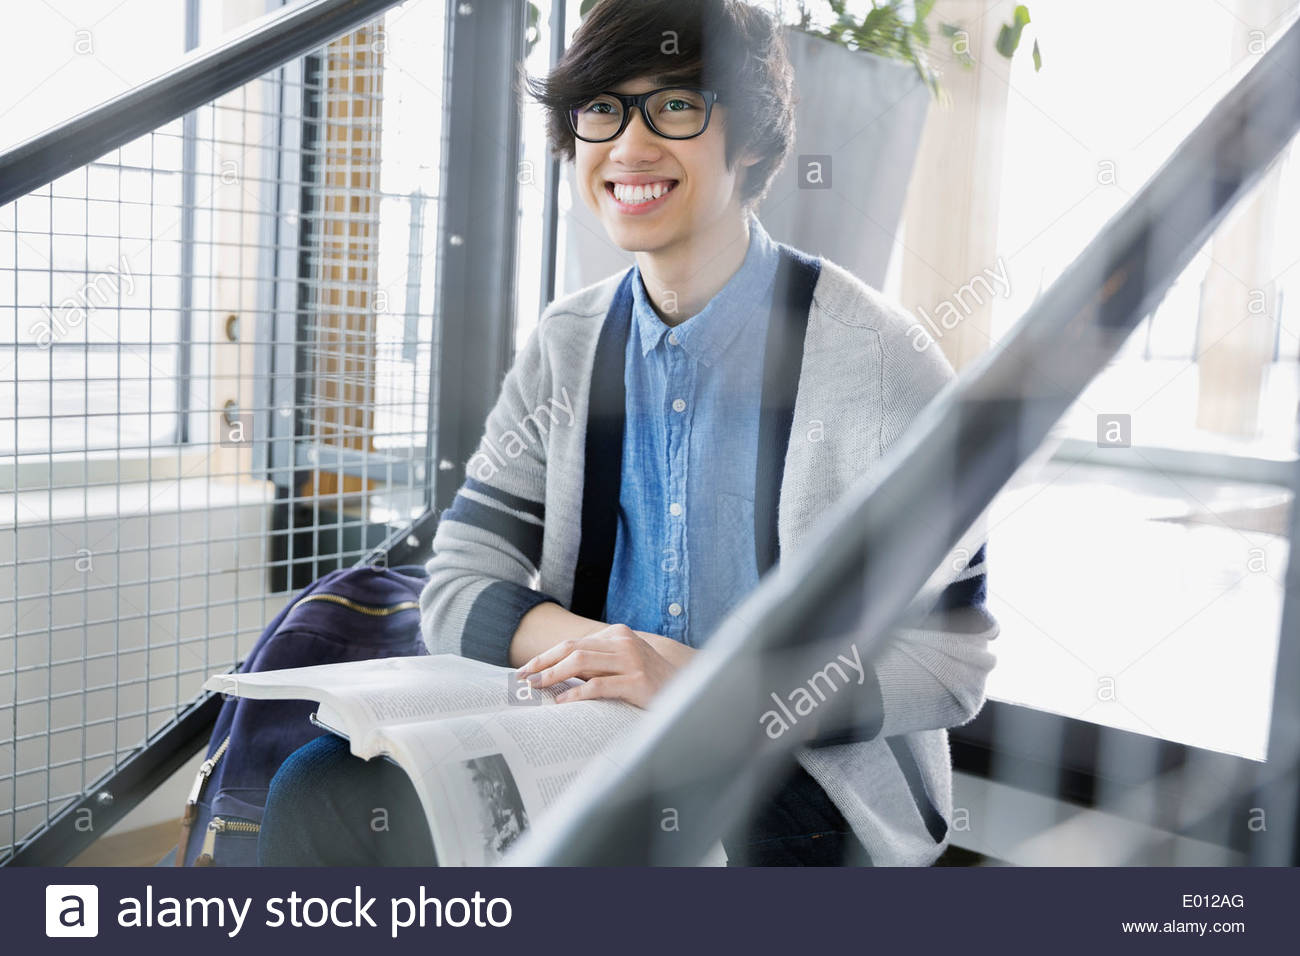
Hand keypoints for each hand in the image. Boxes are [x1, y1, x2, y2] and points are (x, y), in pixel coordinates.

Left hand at [514, 624, 690, 708]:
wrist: (686, 692)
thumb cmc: (648, 683)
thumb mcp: (622, 664)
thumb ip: (596, 663)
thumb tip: (554, 673)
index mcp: (617, 634)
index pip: (573, 643)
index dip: (546, 656)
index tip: (526, 670)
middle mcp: (623, 642)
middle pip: (573, 650)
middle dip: (543, 664)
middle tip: (522, 678)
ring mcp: (631, 660)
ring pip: (581, 663)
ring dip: (553, 675)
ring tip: (536, 688)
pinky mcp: (637, 681)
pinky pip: (598, 685)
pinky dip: (576, 693)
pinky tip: (561, 701)